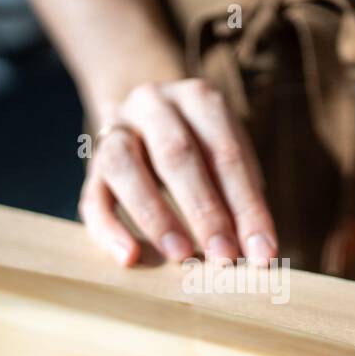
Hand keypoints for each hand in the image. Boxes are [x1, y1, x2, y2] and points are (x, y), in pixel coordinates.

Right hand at [79, 79, 278, 266]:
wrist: (148, 116)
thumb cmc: (203, 147)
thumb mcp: (228, 155)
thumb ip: (241, 196)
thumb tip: (257, 250)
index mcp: (198, 98)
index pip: (226, 153)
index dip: (247, 206)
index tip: (262, 252)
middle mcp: (152, 104)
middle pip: (176, 154)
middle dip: (204, 210)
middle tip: (224, 256)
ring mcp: (116, 130)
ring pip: (124, 166)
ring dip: (155, 216)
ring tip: (181, 255)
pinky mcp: (92, 164)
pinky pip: (92, 196)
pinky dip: (109, 229)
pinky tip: (130, 257)